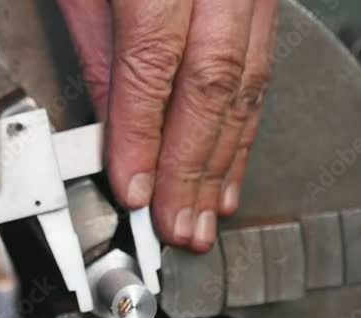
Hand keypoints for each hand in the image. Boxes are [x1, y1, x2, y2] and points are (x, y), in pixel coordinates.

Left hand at [58, 0, 278, 252]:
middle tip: (176, 224)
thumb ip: (99, 50)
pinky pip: (261, 67)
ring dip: (223, 161)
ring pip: (246, 84)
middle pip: (212, 85)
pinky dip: (243, 125)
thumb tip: (113, 130)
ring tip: (205, 215)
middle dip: (191, 169)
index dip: (142, 139)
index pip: (153, 66)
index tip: (132, 191)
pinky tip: (230, 168)